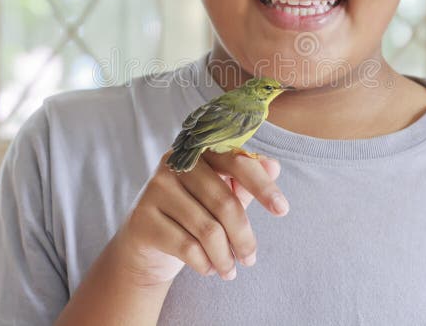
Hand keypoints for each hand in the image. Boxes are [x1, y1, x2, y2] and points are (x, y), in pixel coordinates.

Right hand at [108, 149, 288, 287]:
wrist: (146, 245)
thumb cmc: (191, 216)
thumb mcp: (220, 199)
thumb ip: (245, 183)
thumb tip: (273, 165)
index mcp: (197, 153)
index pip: (236, 162)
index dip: (262, 185)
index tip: (282, 210)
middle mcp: (173, 164)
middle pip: (224, 202)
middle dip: (243, 237)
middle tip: (251, 260)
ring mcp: (154, 190)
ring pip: (207, 229)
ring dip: (225, 257)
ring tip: (230, 271)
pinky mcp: (143, 219)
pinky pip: (187, 247)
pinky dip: (205, 263)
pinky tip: (208, 269)